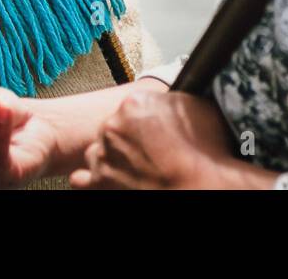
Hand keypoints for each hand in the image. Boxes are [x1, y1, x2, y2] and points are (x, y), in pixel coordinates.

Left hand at [72, 90, 275, 189]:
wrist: (200, 187)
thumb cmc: (203, 155)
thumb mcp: (201, 109)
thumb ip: (180, 100)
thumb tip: (178, 98)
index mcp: (134, 103)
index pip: (135, 106)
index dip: (149, 120)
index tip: (158, 130)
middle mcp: (112, 126)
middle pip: (115, 127)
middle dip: (130, 138)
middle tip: (152, 152)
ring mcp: (102, 155)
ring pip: (100, 151)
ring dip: (114, 158)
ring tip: (135, 169)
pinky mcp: (96, 183)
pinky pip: (83, 178)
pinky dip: (95, 180)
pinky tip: (113, 180)